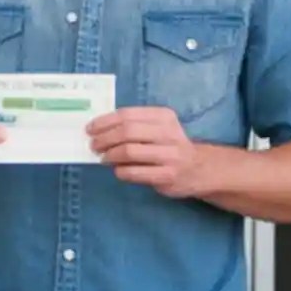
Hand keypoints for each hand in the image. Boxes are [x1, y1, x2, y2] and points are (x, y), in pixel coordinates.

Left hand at [86, 107, 203, 197]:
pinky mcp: (167, 176)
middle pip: (127, 132)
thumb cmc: (169, 145)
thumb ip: (134, 125)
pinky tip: (118, 170)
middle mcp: (168, 133)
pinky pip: (135, 172)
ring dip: (110, 155)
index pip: (127, 114)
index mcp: (163, 116)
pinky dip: (120, 171)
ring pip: (129, 152)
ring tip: (104, 158)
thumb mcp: (158, 127)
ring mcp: (170, 155)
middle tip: (94, 145)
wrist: (199, 169)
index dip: (105, 122)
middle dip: (104, 139)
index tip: (90, 129)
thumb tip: (100, 130)